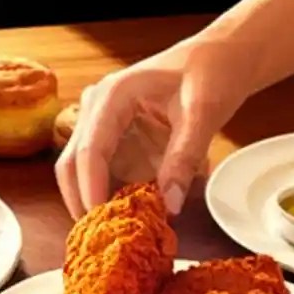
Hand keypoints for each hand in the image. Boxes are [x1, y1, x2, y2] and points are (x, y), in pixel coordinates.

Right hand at [54, 37, 254, 219]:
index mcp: (112, 96)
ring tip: (114, 231)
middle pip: (71, 163)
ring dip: (93, 200)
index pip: (89, 151)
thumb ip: (184, 158)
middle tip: (100, 237)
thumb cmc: (212, 73)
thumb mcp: (204, 114)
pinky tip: (126, 214)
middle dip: (81, 201)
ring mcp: (101, 122)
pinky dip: (110, 194)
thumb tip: (168, 206)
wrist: (222, 56)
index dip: (91, 190)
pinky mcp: (112, 136)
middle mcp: (96, 108)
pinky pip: (102, 171)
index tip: (100, 222)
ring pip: (80, 171)